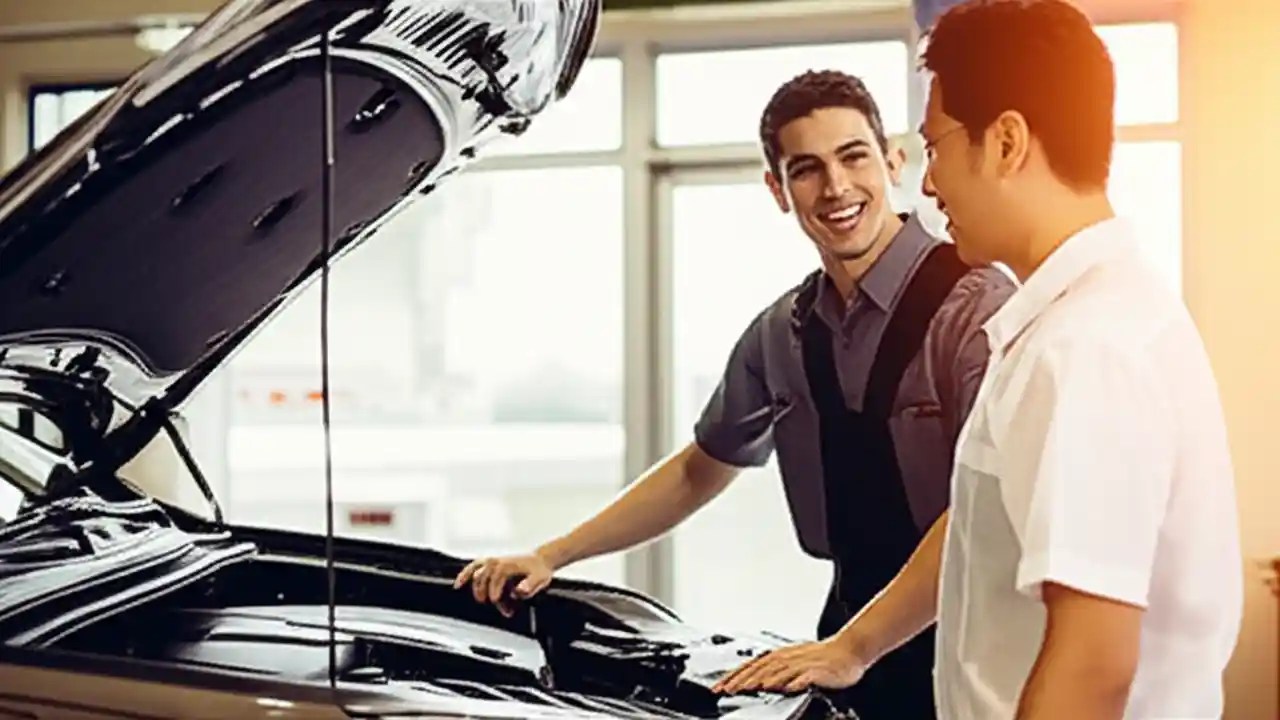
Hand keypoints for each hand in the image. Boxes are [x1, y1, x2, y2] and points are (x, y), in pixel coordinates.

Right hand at [453, 551, 554, 616]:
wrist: (540, 561)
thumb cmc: (539, 570)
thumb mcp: (540, 578)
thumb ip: (530, 586)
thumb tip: (518, 591)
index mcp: (508, 565)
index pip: (496, 577)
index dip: (495, 589)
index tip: (497, 600)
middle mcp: (498, 561)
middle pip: (485, 576)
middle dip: (488, 592)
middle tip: (495, 603)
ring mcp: (493, 561)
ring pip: (476, 571)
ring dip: (476, 586)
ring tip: (480, 599)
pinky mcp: (491, 563)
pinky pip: (474, 567)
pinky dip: (465, 574)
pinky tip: (458, 584)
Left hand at [711, 637, 868, 695]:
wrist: (848, 651)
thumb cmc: (820, 659)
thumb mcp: (793, 661)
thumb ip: (774, 671)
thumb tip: (755, 682)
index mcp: (779, 656)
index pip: (751, 666)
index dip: (734, 676)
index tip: (719, 687)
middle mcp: (788, 658)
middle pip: (760, 668)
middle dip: (742, 680)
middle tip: (727, 690)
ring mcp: (802, 664)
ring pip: (779, 672)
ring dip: (762, 680)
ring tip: (749, 689)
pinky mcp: (818, 671)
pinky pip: (804, 676)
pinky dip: (793, 681)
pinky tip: (784, 688)